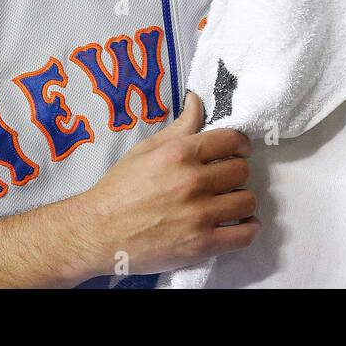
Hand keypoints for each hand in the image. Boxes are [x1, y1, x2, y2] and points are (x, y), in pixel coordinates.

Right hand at [80, 91, 258, 275]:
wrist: (97, 231)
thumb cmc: (119, 188)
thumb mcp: (147, 149)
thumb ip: (179, 126)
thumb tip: (196, 100)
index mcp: (180, 153)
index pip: (232, 140)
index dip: (240, 145)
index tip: (238, 152)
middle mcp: (193, 181)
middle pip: (242, 171)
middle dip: (237, 174)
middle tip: (226, 181)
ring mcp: (199, 214)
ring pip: (247, 201)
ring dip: (242, 202)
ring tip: (230, 204)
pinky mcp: (201, 245)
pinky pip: (244, 235)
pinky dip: (248, 230)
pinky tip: (241, 226)